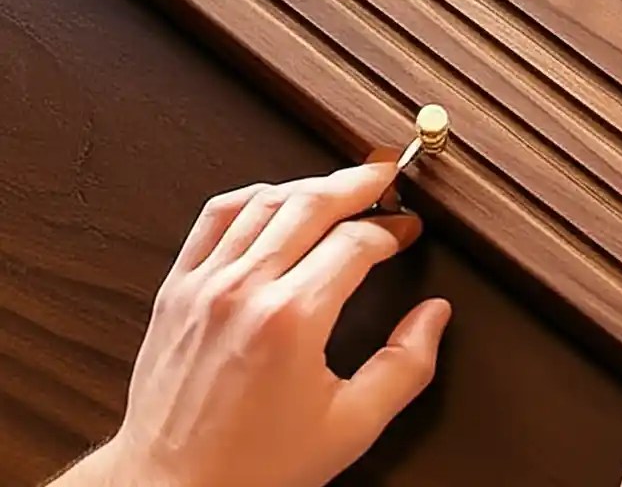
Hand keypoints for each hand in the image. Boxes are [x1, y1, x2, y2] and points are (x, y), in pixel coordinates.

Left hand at [51, 163, 450, 486]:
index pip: (356, 243)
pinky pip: (214, 218)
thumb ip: (405, 365)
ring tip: (340, 185)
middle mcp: (243, 291)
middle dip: (358, 183)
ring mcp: (203, 285)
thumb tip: (434, 317)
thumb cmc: (255, 467)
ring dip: (309, 184)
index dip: (391, 229)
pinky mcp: (175, 290)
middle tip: (387, 177)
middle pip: (311, 203)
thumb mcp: (352, 426)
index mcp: (291, 320)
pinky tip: (274, 198)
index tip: (407, 230)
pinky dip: (251, 197)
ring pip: (264, 201)